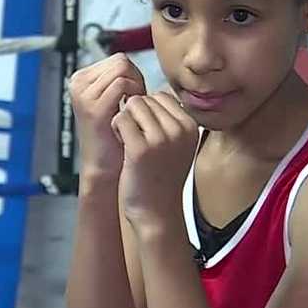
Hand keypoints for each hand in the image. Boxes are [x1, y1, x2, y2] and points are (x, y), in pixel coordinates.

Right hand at [69, 53, 146, 182]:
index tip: (135, 95)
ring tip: (135, 107)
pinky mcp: (94, 108)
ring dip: (136, 86)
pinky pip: (122, 84)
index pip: (118, 59)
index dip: (134, 74)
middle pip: (121, 61)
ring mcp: (84, 95)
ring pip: (122, 69)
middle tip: (137, 101)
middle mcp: (78, 83)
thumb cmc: (114, 133)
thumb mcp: (113, 99)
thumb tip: (132, 63)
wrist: (105, 164)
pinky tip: (134, 111)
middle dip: (136, 79)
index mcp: (81, 79)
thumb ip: (118, 79)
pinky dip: (135, 94)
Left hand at [111, 90, 198, 232]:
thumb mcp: (178, 145)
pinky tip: (122, 145)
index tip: (148, 133)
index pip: (161, 96)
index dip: (148, 111)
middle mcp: (179, 130)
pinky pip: (121, 119)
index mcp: (190, 127)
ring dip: (125, 121)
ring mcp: (161, 138)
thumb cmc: (161, 178)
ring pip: (132, 105)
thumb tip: (153, 95)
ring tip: (130, 142)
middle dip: (135, 115)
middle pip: (145, 99)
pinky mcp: (140, 148)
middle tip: (138, 140)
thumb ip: (171, 120)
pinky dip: (116, 129)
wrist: (156, 212)